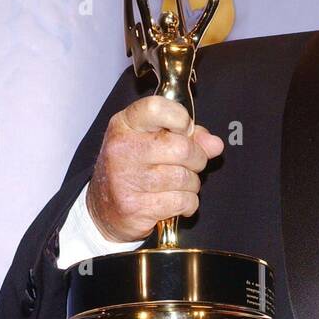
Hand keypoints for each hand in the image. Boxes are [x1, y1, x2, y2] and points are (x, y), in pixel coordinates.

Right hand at [87, 96, 224, 241]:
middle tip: (190, 165)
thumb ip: (186, 136)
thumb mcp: (152, 142)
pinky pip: (182, 201)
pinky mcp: (134, 207)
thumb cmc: (132, 170)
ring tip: (178, 185)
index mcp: (124, 125)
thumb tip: (215, 144)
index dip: (181, 119)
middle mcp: (122, 149)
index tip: (184, 131)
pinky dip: (187, 204)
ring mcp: (126, 178)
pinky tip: (175, 202)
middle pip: (182, 148)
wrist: (104, 210)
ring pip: (185, 178)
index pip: (157, 108)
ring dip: (191, 184)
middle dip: (197, 159)